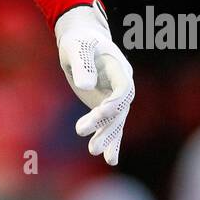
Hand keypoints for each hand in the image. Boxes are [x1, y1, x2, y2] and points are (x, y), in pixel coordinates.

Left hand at [55, 0, 133, 164]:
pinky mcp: (104, 105)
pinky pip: (110, 125)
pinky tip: (110, 159)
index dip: (113, 102)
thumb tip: (85, 86)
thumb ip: (82, 64)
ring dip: (107, 137)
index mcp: (119, 68)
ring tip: (94, 151)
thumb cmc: (78, 40)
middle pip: (119, 109)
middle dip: (106, 126)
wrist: (80, 41)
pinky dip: (110, 140)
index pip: (123, 89)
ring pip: (115, 120)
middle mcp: (121, 84)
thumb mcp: (77, 47)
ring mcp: (114, 96)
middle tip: (91, 143)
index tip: (98, 112)